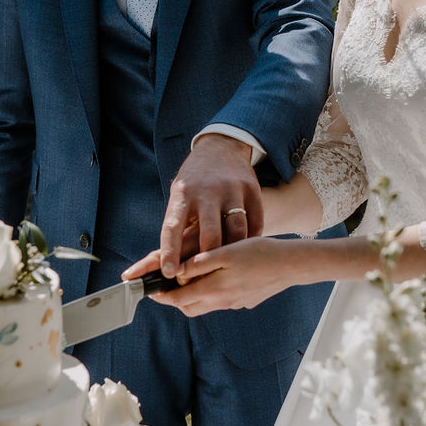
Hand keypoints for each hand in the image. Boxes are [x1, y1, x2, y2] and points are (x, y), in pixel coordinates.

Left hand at [145, 237, 292, 314]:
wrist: (291, 264)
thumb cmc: (259, 253)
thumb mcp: (226, 252)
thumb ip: (199, 263)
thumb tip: (176, 271)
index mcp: (214, 290)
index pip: (178, 299)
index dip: (161, 296)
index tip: (149, 290)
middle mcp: (222, 302)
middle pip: (188, 308)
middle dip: (174, 299)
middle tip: (166, 286)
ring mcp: (234, 304)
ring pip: (204, 306)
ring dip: (192, 296)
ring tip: (188, 279)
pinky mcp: (244, 301)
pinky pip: (220, 301)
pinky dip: (210, 293)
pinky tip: (215, 277)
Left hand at [159, 135, 262, 275]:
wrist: (221, 147)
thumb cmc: (194, 182)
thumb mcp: (180, 196)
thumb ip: (179, 226)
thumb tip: (169, 264)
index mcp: (183, 194)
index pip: (173, 227)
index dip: (170, 252)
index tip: (169, 274)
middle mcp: (208, 191)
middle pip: (210, 233)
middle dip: (207, 260)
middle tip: (205, 278)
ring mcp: (232, 189)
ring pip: (237, 230)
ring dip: (233, 253)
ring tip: (230, 270)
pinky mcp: (252, 189)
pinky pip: (256, 222)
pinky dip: (252, 240)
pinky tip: (248, 252)